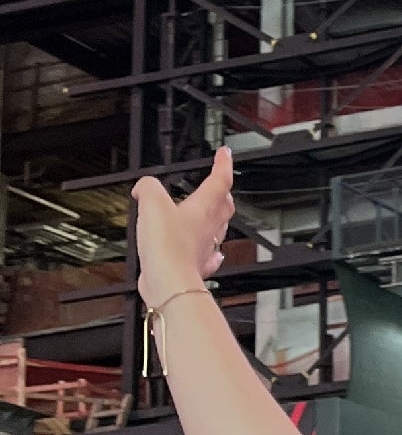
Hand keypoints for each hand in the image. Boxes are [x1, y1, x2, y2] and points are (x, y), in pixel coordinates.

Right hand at [132, 147, 233, 309]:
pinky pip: (209, 254)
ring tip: (209, 213)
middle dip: (223, 192)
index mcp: (203, 208)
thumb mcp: (152, 204)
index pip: (220, 180)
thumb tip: (143, 186)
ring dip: (216, 218)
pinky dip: (209, 248)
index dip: (223, 164)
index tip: (225, 153)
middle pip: (224, 206)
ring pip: (218, 228)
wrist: (170, 281)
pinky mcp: (196, 265)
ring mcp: (205, 248)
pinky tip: (205, 249)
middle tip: (220, 184)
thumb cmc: (168, 247)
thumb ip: (147, 188)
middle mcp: (209, 227)